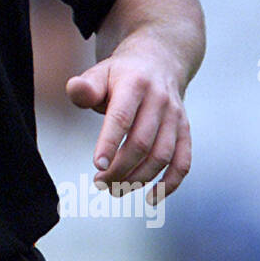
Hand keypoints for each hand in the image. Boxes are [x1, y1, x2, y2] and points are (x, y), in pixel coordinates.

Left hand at [65, 42, 190, 197]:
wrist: (159, 62)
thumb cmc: (120, 75)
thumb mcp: (100, 73)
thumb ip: (86, 87)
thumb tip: (75, 89)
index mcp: (135, 84)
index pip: (122, 117)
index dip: (110, 143)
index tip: (98, 165)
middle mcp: (159, 100)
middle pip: (142, 142)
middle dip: (120, 169)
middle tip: (100, 183)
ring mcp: (175, 116)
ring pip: (162, 156)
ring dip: (138, 179)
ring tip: (115, 190)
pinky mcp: (185, 131)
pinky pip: (183, 162)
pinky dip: (170, 184)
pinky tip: (151, 198)